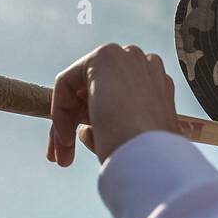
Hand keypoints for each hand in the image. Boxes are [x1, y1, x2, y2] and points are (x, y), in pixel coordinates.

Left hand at [46, 44, 178, 165]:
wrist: (150, 160)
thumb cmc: (144, 161)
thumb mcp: (130, 144)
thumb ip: (111, 129)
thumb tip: (86, 130)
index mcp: (157, 89)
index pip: (114, 100)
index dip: (91, 126)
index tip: (77, 153)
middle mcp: (145, 67)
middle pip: (94, 93)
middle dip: (73, 125)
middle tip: (62, 158)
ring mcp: (127, 58)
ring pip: (79, 89)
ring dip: (64, 123)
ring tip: (61, 156)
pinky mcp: (104, 57)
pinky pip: (67, 82)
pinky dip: (60, 111)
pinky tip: (66, 138)